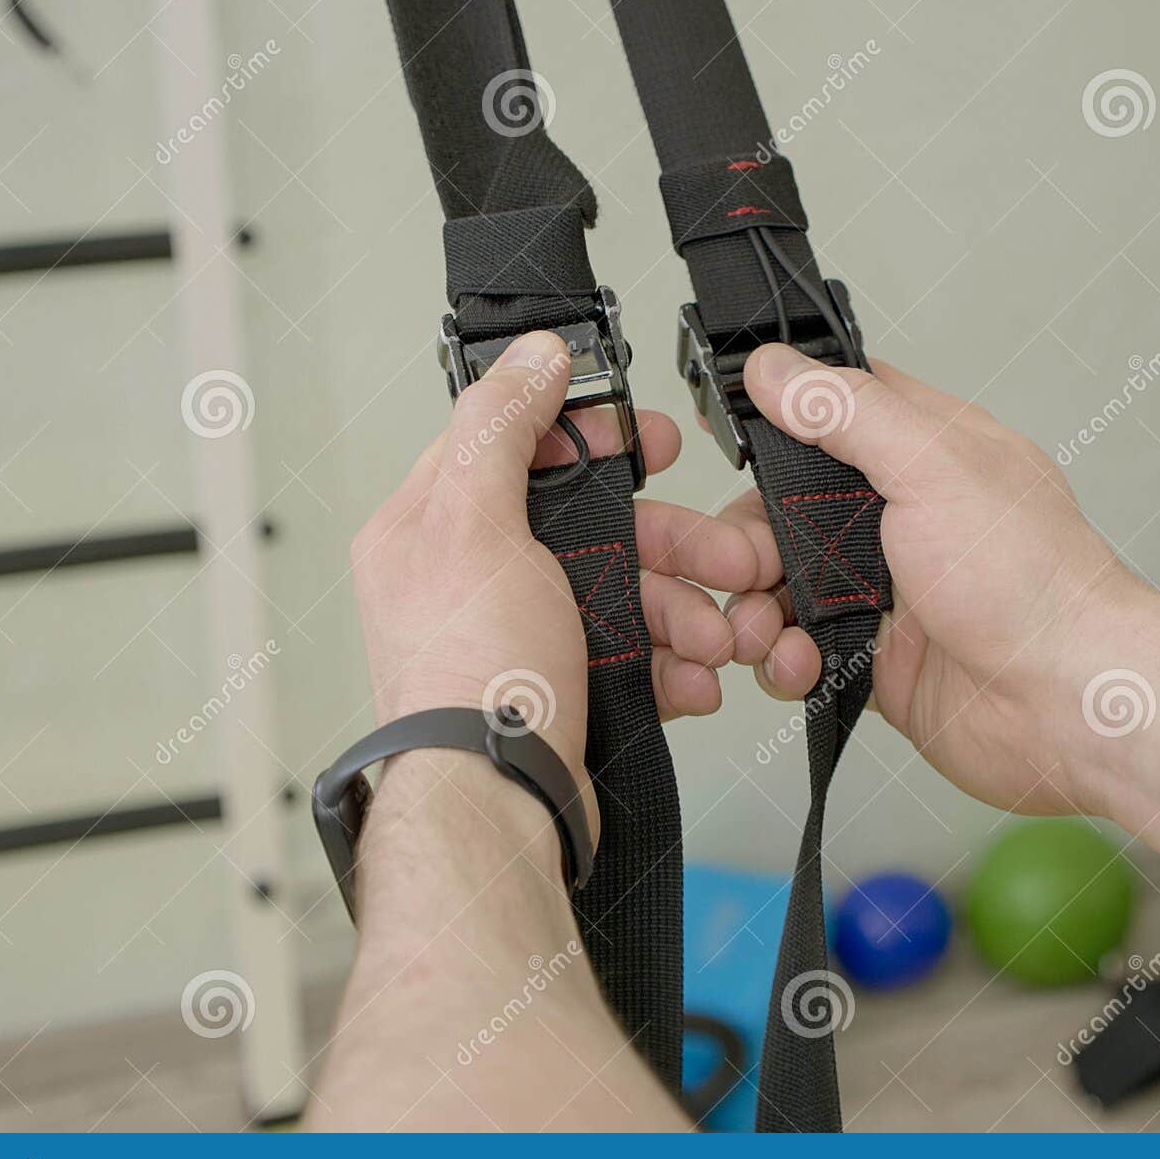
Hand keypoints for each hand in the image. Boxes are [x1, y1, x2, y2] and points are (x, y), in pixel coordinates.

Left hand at [348, 331, 763, 848]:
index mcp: (431, 529)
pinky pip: (631, 656)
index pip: (513, 449)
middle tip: (728, 553)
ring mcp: (518, 637)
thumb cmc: (471, 675)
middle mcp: (470, 579)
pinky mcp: (558, 689)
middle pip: (588, 526)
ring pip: (621, 593)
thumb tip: (529, 355)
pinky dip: (672, 664)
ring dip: (684, 610)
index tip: (650, 442)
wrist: (497, 803)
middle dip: (669, 541)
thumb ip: (500, 428)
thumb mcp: (477, 523)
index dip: (588, 437)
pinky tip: (698, 676)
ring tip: (724, 635)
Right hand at [729, 342, 1158, 815]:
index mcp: (927, 453)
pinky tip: (797, 665)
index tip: (723, 431)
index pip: (833, 410)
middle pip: (786, 508)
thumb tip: (776, 368)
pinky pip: (800, 652)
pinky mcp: (875, 660)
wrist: (1067, 706)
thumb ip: (848, 413)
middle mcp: (903, 518)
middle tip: (736, 565)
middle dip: (745, 537)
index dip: (774, 416)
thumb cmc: (1032, 585)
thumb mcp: (934, 467)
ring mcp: (887, 591)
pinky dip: (783, 661)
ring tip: (758, 629)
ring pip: (783, 584)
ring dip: (753, 607)